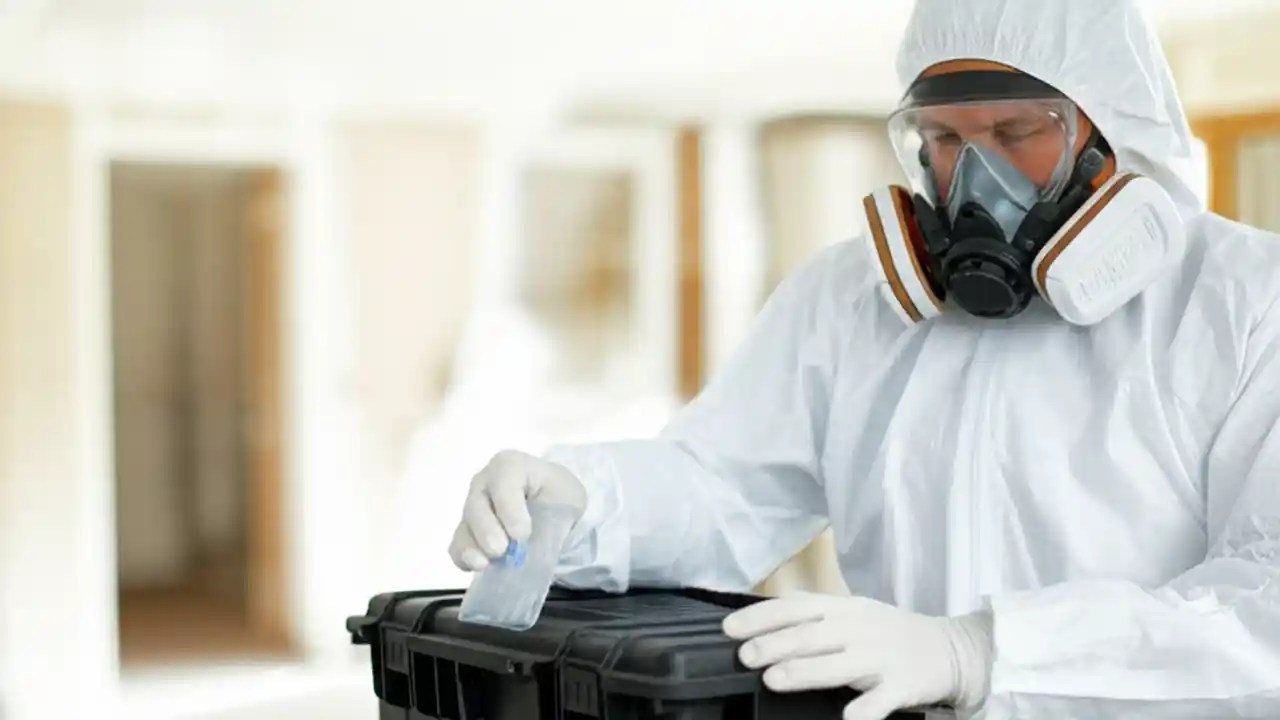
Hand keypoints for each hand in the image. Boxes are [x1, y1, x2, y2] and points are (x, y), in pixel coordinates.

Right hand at [448, 450, 587, 570]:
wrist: (552, 506)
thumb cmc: (559, 496)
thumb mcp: (567, 495)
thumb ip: (551, 515)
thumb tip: (528, 543)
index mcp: (509, 466)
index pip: (503, 483)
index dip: (509, 509)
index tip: (523, 534)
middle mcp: (484, 483)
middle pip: (477, 506)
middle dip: (486, 530)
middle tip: (500, 551)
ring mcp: (472, 507)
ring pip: (465, 526)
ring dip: (471, 547)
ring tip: (483, 564)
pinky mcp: (467, 530)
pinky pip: (457, 544)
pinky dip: (464, 557)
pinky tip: (478, 567)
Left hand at [722, 593, 992, 719]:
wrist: (950, 649)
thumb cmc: (888, 632)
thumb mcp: (852, 611)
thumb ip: (814, 611)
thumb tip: (767, 612)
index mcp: (842, 608)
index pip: (794, 608)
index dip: (760, 616)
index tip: (729, 629)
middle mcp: (858, 628)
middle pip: (812, 634)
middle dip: (775, 644)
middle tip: (745, 656)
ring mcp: (881, 657)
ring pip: (838, 664)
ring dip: (805, 671)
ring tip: (773, 679)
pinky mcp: (903, 685)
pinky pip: (881, 700)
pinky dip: (865, 710)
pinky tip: (847, 719)